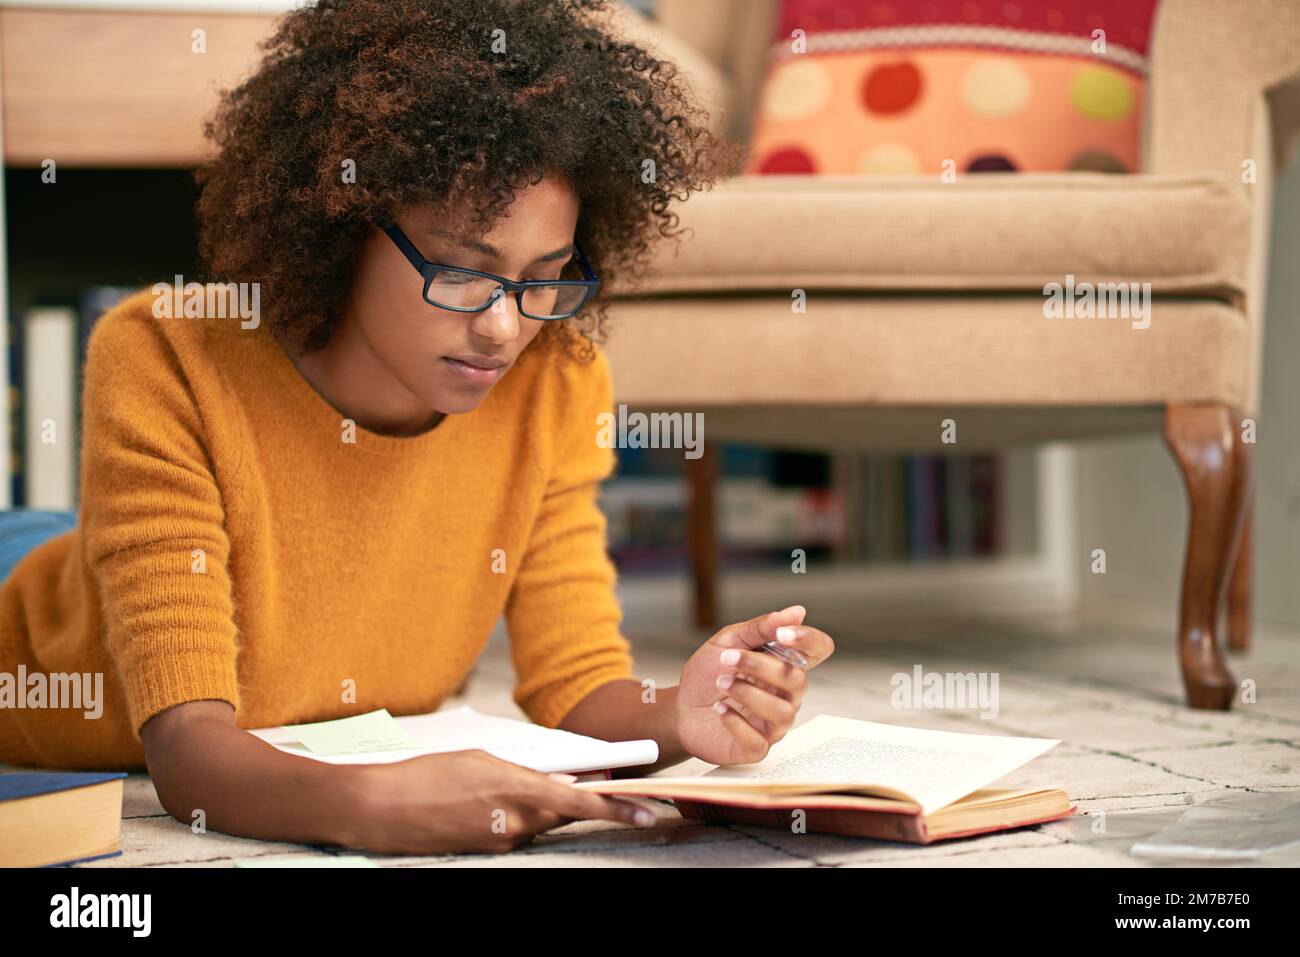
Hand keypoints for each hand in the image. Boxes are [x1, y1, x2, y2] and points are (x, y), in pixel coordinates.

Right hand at [345, 749, 656, 853]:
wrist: (381, 811)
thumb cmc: (428, 775)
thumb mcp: (481, 758)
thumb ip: (524, 770)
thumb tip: (555, 781)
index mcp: (517, 789)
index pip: (580, 801)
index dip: (617, 807)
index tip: (646, 812)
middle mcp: (515, 821)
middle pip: (565, 812)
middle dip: (582, 801)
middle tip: (601, 788)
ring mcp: (501, 841)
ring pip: (539, 822)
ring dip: (538, 807)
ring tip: (501, 790)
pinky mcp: (487, 851)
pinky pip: (515, 832)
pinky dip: (514, 818)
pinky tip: (485, 806)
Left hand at [674, 604, 833, 766]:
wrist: (680, 708)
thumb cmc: (707, 675)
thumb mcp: (728, 641)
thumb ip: (761, 628)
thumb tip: (797, 612)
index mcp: (783, 664)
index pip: (818, 650)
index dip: (809, 640)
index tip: (782, 634)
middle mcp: (785, 694)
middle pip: (798, 680)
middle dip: (760, 666)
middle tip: (727, 658)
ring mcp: (773, 723)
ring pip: (783, 712)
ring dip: (748, 693)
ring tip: (721, 683)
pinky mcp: (756, 746)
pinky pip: (758, 740)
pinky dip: (737, 722)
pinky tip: (720, 709)